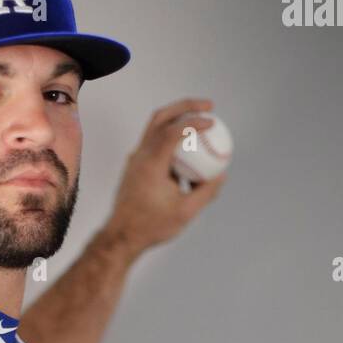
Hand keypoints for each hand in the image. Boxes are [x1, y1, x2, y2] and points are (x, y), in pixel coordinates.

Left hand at [104, 98, 226, 258]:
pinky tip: (188, 151)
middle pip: (161, 117)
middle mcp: (139, 155)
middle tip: (210, 108)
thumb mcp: (185, 212)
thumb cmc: (152, 227)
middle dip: (186, 106)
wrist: (121, 236)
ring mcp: (135, 158)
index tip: (212, 122)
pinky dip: (171, 137)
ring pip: (156, 126)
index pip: (172, 131)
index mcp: (150, 164)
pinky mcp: (135, 165)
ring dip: (178, 119)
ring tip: (201, 124)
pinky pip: (155, 143)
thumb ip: (206, 192)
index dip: (194, 121)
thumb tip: (222, 174)